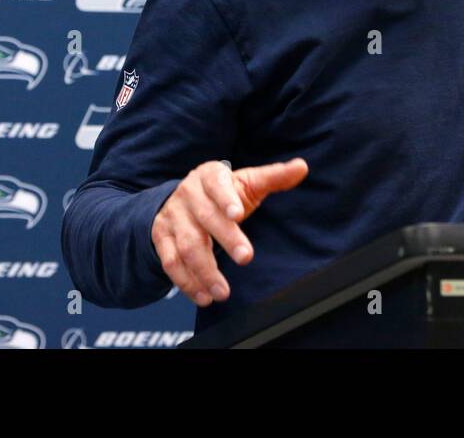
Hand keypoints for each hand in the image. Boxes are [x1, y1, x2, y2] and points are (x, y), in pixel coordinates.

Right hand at [152, 158, 307, 306]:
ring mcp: (173, 217)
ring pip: (187, 245)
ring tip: (223, 292)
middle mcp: (188, 194)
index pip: (217, 184)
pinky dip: (186, 282)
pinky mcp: (162, 238)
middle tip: (246, 258)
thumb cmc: (222, 192)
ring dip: (205, 270)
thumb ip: (273, 177)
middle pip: (205, 218)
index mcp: (210, 176)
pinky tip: (204, 296)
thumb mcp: (246, 182)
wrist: (180, 200)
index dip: (226, 198)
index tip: (238, 214)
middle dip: (226, 239)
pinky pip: (171, 262)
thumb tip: (302, 167)